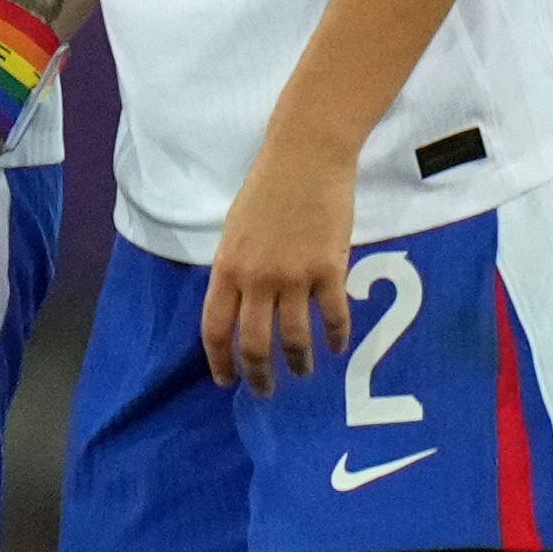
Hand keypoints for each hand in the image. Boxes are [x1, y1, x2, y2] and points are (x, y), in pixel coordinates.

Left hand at [201, 127, 361, 388]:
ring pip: (294, 338)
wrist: (305, 159)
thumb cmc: (266, 190)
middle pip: (254, 343)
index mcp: (227, 268)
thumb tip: (241, 305)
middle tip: (266, 392)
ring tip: (304, 373)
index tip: (226, 382)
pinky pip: (333, 316)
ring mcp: (294, 276)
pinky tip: (337, 347)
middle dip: (259, 375)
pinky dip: (336, 337)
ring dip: (299, 362)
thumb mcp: (235, 231)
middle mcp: (256, 278)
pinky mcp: (329, 269)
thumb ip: (236, 270)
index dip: (219, 360)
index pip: (215, 328)